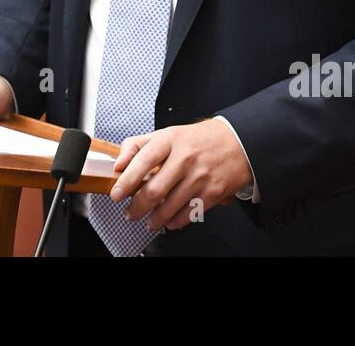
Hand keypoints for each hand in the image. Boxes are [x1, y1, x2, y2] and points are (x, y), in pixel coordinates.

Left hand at [108, 119, 252, 232]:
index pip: (143, 160)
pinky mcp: (212, 192)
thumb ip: (138, 144)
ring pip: (169, 207)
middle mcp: (185, 158)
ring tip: (149, 221)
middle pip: (154, 190)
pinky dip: (175, 222)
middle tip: (130, 213)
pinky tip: (170, 221)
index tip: (116, 194)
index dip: (126, 180)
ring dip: (154, 219)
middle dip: (137, 207)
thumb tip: (119, 163)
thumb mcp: (168, 133)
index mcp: (170, 140)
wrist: (238, 141)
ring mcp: (200, 176)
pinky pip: (188, 214)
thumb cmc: (199, 139)